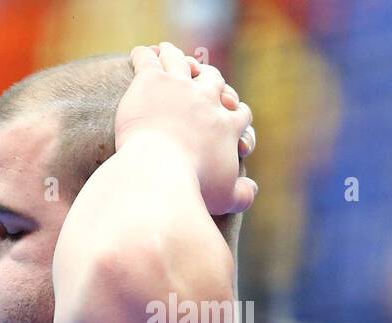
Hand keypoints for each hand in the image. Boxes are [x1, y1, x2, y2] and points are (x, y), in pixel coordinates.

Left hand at [115, 42, 257, 214]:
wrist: (157, 173)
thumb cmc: (190, 189)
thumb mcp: (223, 198)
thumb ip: (242, 195)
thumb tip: (251, 191)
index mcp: (228, 125)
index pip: (238, 112)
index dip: (234, 111)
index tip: (229, 110)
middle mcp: (208, 100)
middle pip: (213, 81)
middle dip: (209, 79)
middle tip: (201, 76)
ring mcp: (179, 87)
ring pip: (180, 64)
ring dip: (176, 57)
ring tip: (168, 54)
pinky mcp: (151, 82)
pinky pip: (148, 60)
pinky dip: (144, 55)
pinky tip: (139, 53)